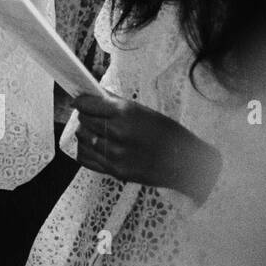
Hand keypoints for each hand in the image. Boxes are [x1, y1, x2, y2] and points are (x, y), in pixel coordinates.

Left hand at [73, 93, 222, 201]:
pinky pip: (86, 158)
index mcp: (125, 113)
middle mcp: (118, 133)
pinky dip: (85, 150)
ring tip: (94, 132)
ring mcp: (115, 154)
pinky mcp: (115, 170)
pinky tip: (93, 146)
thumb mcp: (144, 111)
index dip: (80, 102)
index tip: (78, 101)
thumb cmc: (167, 134)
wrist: (187, 163)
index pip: (87, 105)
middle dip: (84, 117)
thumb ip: (115, 104)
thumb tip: (93, 95)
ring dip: (84, 133)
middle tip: (90, 116)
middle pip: (83, 121)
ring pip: (82, 138)